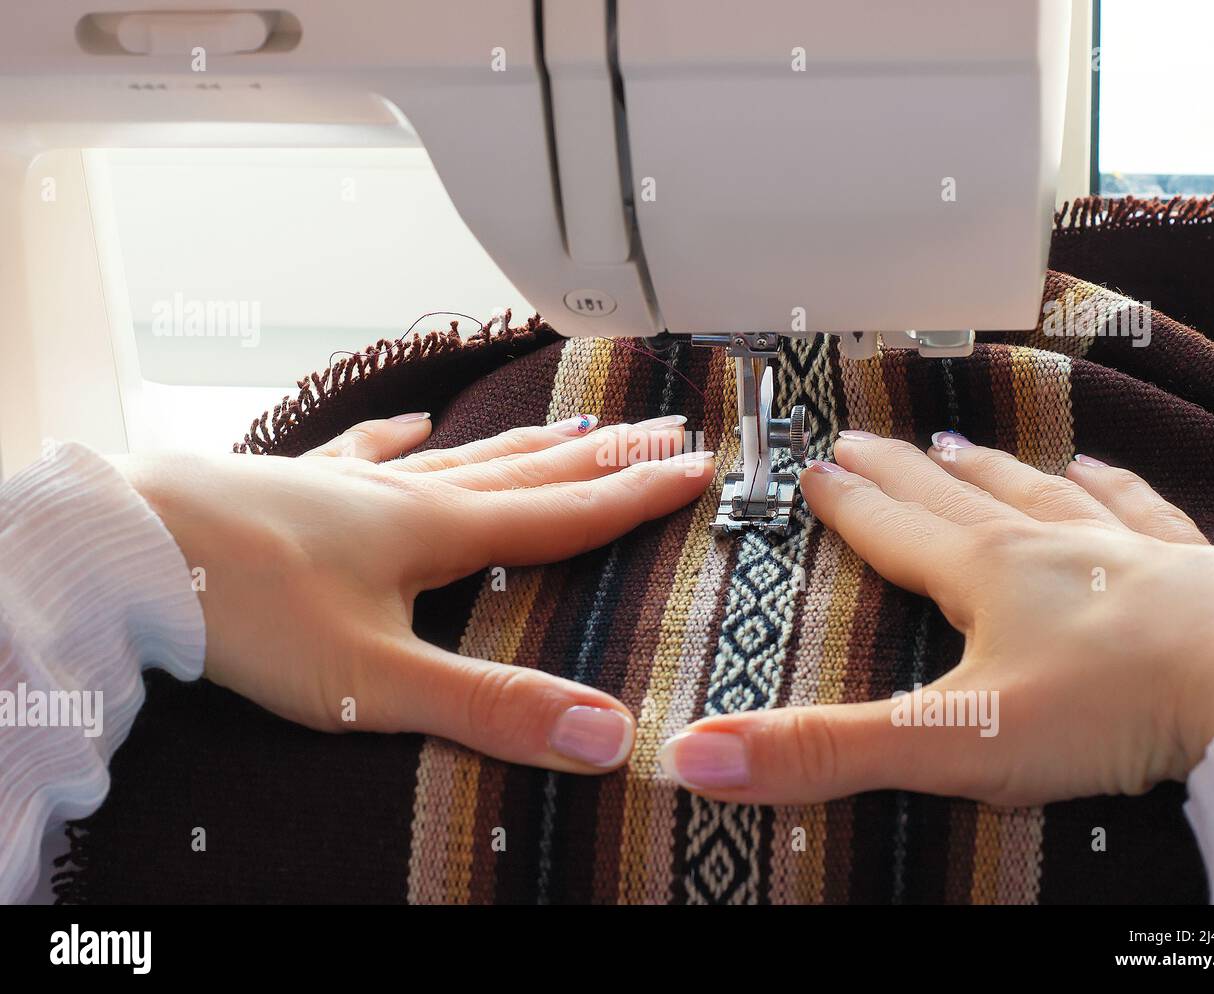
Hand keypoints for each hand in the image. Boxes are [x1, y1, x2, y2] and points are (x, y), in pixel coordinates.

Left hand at [117, 412, 712, 772]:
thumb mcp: (377, 682)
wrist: (130, 540)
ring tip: (575, 421)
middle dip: (602, 457)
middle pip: (528, 472)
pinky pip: (366, 455)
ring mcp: (350, 485)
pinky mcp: (296, 485)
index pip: (565, 513)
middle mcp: (409, 497)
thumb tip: (609, 734)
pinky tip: (409, 423)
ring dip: (527, 444)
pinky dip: (398, 440)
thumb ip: (492, 710)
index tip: (697, 467)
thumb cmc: (248, 611)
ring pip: (462, 457)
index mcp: (440, 535)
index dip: (636, 493)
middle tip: (663, 429)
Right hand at [658, 430, 1213, 805]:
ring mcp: (1116, 548)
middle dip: (899, 471)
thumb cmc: (1106, 710)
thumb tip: (693, 755)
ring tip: (957, 443)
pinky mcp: (1184, 567)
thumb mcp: (945, 741)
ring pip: (1035, 493)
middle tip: (858, 437)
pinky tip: (1095, 466)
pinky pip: (1132, 509)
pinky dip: (1106, 485)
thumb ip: (822, 751)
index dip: (847, 502)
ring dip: (987, 469)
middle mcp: (1043, 545)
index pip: (892, 527)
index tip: (813, 466)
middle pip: (951, 497)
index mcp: (981, 576)